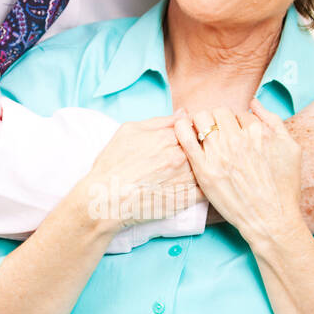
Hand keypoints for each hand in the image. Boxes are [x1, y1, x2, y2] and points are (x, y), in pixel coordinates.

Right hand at [76, 113, 202, 229]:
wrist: (106, 199)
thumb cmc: (113, 164)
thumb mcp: (129, 131)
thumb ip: (160, 121)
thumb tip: (183, 113)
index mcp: (168, 137)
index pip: (194, 127)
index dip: (192, 131)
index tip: (189, 137)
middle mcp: (180, 156)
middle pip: (203, 146)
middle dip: (200, 148)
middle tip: (189, 155)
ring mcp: (185, 179)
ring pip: (206, 167)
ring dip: (204, 166)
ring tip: (190, 171)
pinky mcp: (186, 199)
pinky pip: (206, 190)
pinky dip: (206, 186)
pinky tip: (197, 186)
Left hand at [173, 101, 301, 243]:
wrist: (272, 219)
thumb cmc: (284, 188)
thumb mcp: (291, 148)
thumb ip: (274, 121)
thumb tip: (254, 103)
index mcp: (259, 132)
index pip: (240, 113)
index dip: (237, 123)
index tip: (235, 135)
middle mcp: (238, 139)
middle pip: (219, 112)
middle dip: (218, 119)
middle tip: (217, 134)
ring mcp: (219, 154)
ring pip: (202, 118)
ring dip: (201, 122)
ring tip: (203, 135)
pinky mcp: (204, 169)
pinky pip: (185, 137)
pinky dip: (182, 128)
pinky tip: (183, 129)